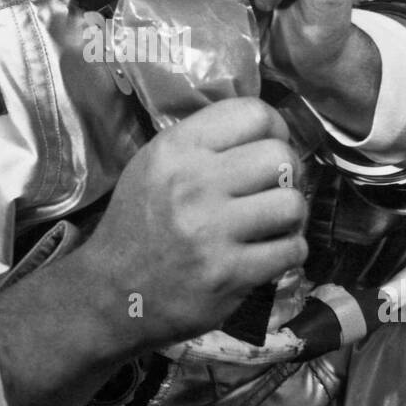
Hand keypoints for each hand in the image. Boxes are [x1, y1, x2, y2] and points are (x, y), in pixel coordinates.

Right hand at [77, 97, 307, 350]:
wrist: (113, 292)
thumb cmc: (139, 223)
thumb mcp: (154, 165)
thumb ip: (204, 142)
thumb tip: (268, 130)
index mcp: (176, 149)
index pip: (254, 113)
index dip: (274, 129)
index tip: (268, 148)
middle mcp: (193, 184)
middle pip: (280, 156)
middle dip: (287, 174)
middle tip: (272, 190)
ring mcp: (212, 231)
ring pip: (293, 204)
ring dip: (289, 217)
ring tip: (272, 224)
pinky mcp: (229, 273)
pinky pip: (292, 249)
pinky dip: (288, 252)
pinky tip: (268, 253)